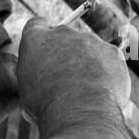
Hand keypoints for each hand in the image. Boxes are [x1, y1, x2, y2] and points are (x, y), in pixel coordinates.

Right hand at [14, 16, 131, 126]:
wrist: (79, 113)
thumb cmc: (47, 107)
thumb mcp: (26, 89)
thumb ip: (34, 71)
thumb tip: (42, 73)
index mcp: (36, 39)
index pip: (37, 25)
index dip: (42, 36)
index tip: (46, 50)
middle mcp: (63, 33)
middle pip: (65, 36)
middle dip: (66, 52)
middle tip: (66, 78)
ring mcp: (90, 40)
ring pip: (89, 49)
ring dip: (88, 63)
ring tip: (85, 91)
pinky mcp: (113, 52)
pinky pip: (109, 60)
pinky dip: (107, 73)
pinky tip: (102, 91)